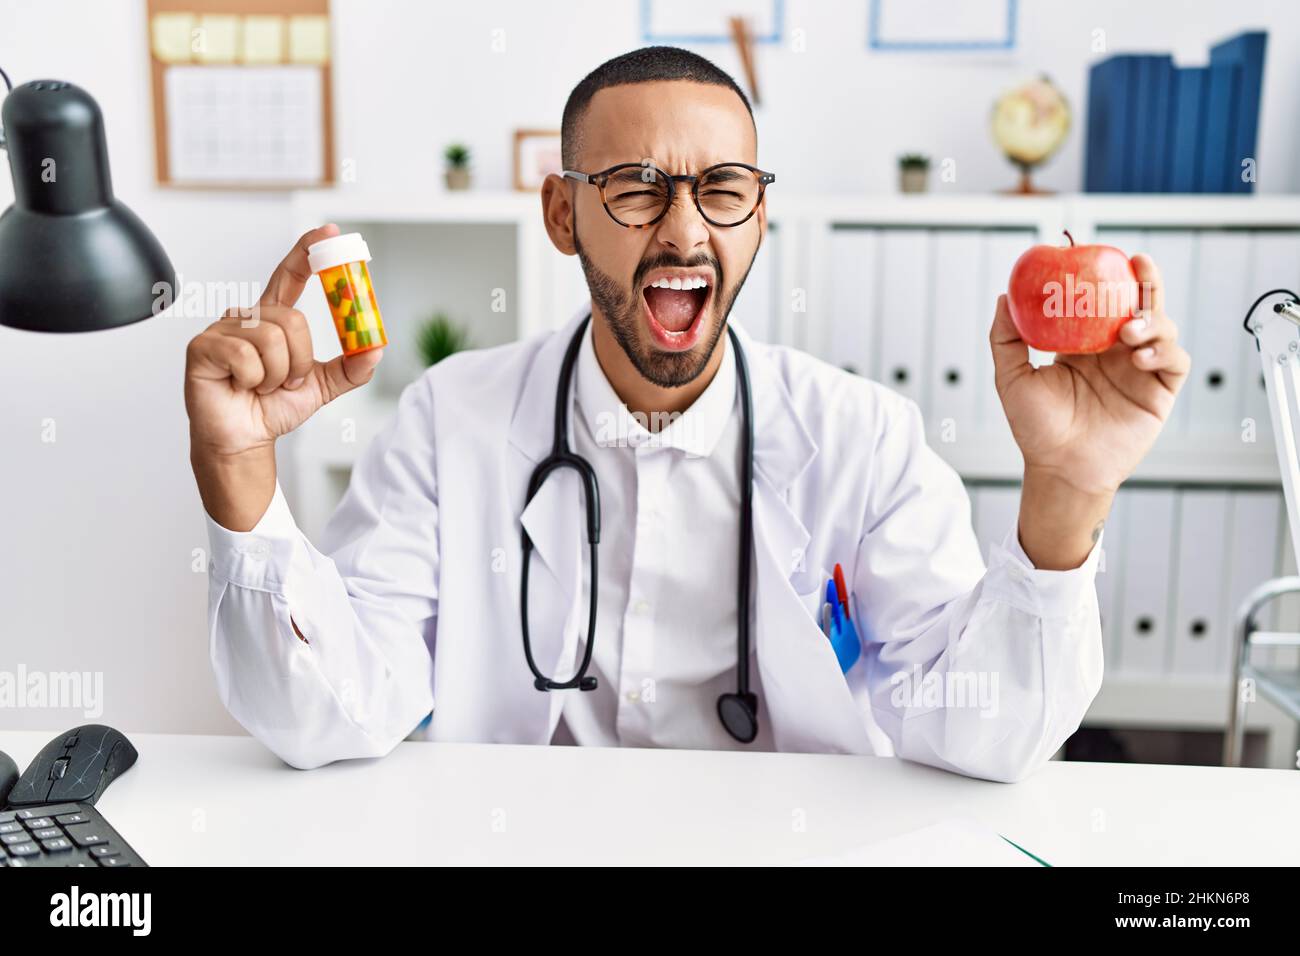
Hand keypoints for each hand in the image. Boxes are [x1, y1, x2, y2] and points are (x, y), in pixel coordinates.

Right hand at [184, 224, 383, 458]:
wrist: (244, 438)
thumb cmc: (273, 407)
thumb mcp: (322, 385)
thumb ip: (351, 367)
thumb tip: (376, 348)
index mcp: (274, 318)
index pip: (292, 274)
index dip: (309, 251)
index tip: (330, 234)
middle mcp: (248, 317)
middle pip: (293, 319)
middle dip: (301, 360)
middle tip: (288, 380)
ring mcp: (223, 329)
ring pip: (272, 339)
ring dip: (279, 374)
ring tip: (263, 386)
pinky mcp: (203, 347)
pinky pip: (246, 357)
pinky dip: (255, 381)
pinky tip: (242, 387)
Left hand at [990, 254, 1191, 496]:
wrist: (1059, 469)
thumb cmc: (1036, 428)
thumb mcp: (1012, 378)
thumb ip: (1005, 339)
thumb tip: (1003, 298)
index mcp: (1084, 344)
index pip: (1103, 301)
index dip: (1108, 277)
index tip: (1103, 255)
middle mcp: (1115, 352)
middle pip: (1140, 304)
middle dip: (1145, 281)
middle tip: (1138, 265)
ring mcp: (1140, 370)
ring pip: (1163, 327)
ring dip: (1151, 320)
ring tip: (1128, 331)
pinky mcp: (1160, 392)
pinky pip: (1175, 360)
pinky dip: (1164, 350)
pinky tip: (1140, 355)